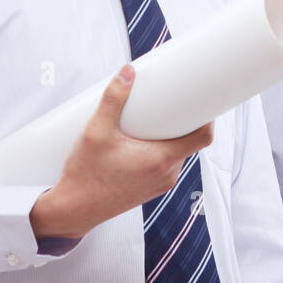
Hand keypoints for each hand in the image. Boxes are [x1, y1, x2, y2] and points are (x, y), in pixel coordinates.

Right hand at [29, 63, 214, 240]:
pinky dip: (161, 150)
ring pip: (177, 154)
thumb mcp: (95, 132)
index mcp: (160, 160)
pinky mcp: (151, 189)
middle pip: (189, 143)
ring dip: (170, 136)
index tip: (202, 99)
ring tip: (154, 118)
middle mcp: (166, 174)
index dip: (208, 117)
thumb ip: (113, 99)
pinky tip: (145, 140)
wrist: (74, 210)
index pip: (202, 138)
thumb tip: (127, 72)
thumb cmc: (85, 174)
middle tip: (170, 100)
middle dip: (183, 121)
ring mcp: (160, 184)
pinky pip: (166, 165)